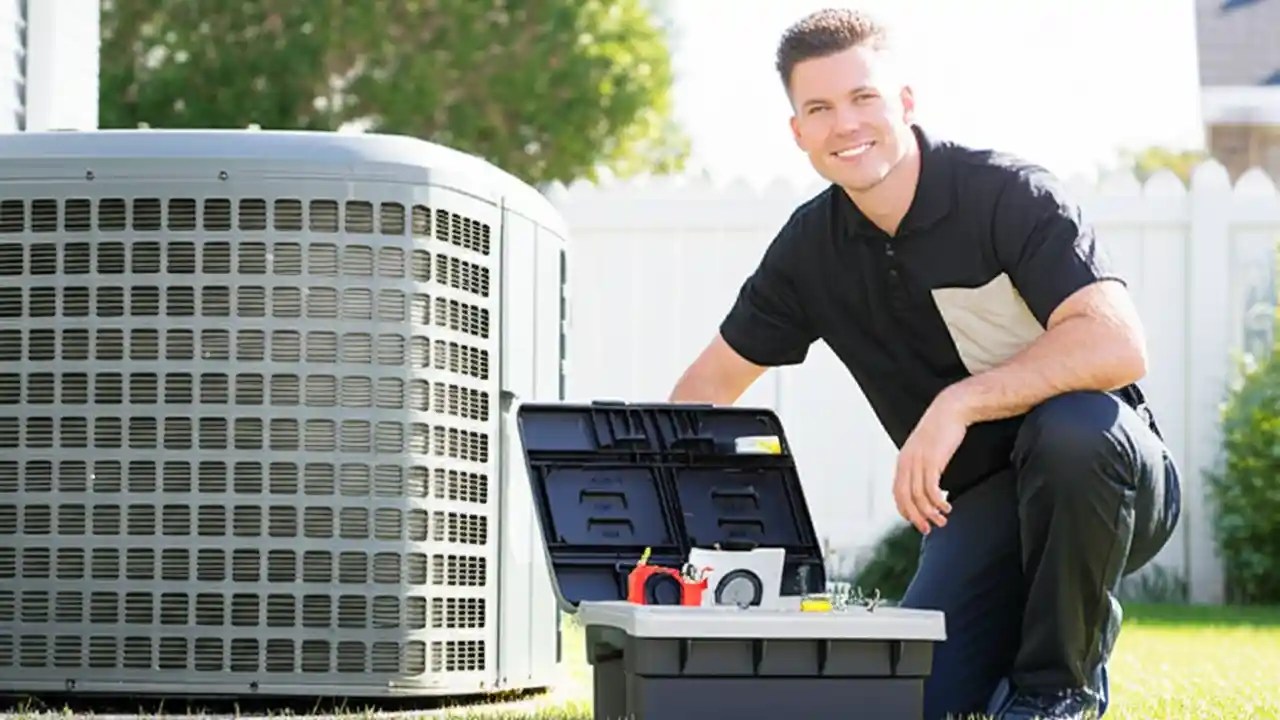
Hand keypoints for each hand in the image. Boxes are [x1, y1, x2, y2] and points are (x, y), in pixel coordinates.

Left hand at [893, 392, 968, 533]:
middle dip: (916, 518)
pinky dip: (938, 502)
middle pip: (906, 499)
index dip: (906, 511)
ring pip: (919, 497)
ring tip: (943, 521)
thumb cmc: (940, 431)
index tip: (917, 522)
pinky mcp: (932, 460)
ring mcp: (918, 462)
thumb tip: (926, 486)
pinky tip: (947, 506)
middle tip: (929, 529)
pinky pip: (932, 489)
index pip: (898, 494)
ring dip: (931, 513)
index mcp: (902, 462)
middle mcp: (906, 463)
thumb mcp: (925, 450)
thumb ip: (921, 466)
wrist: (950, 410)